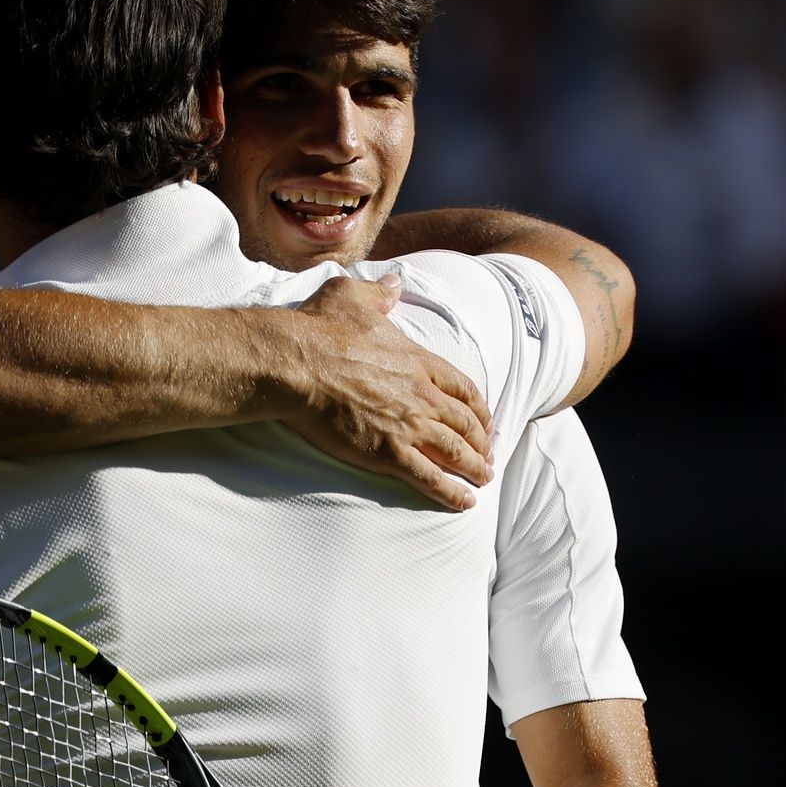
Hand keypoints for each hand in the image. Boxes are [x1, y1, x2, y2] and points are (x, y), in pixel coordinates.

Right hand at [280, 275, 494, 509]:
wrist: (296, 364)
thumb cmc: (319, 329)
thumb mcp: (352, 296)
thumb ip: (379, 293)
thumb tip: (395, 284)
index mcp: (417, 360)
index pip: (462, 386)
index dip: (478, 406)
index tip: (485, 419)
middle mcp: (421, 394)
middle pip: (465, 422)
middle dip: (482, 441)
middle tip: (489, 454)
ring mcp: (408, 425)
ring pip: (454, 451)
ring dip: (474, 467)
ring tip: (484, 480)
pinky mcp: (388, 452)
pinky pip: (429, 477)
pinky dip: (450, 492)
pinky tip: (464, 502)